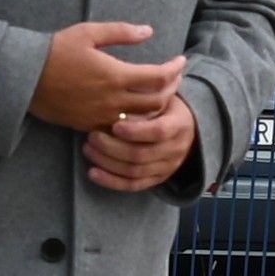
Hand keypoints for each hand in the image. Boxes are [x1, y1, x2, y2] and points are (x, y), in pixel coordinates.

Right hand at [29, 19, 184, 135]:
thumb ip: (121, 32)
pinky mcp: (89, 125)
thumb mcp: (88, 33)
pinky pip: (121, 128)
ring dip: (156, 106)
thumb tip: (149, 31)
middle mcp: (112, 100)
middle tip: (175, 77)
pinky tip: (137, 109)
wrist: (25, 77)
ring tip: (160, 93)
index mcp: (115, 75)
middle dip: (172, 89)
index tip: (182, 61)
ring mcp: (101, 116)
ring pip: (142, 119)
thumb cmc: (56, 50)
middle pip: (156, 102)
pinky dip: (135, 119)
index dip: (175, 69)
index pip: (158, 77)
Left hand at [84, 93, 200, 195]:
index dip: (135, 131)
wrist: (187, 129)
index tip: (114, 125)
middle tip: (92, 135)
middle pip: (141, 155)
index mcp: (179, 125)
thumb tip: (123, 90)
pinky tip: (92, 173)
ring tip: (88, 148)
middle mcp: (175, 150)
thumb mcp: (164, 96)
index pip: (159, 132)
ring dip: (107, 162)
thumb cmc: (166, 107)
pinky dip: (111, 181)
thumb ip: (148, 96)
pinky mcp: (156, 179)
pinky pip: (133, 185)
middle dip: (112, 147)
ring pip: (134, 171)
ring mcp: (167, 168)